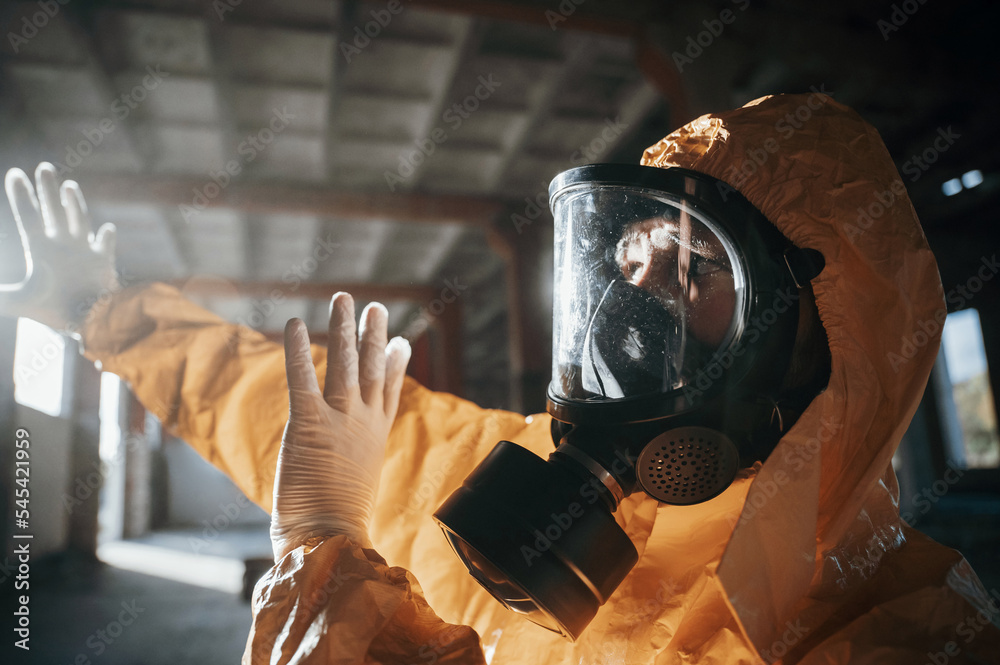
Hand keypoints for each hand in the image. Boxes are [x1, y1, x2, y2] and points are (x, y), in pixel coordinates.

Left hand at [2, 163, 116, 333]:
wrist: (84, 324)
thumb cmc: (53, 311)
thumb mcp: (17, 301)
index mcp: (41, 249)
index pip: (28, 216)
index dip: (22, 196)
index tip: (15, 174)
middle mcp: (63, 246)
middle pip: (54, 211)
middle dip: (48, 190)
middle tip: (44, 167)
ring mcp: (84, 253)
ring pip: (78, 221)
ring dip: (74, 204)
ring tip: (69, 186)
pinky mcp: (104, 264)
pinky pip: (106, 246)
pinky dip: (106, 238)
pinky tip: (106, 229)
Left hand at [270, 292, 410, 560]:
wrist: (329, 537)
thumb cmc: (338, 521)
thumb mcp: (358, 482)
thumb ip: (356, 460)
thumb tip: (354, 457)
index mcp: (376, 436)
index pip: (389, 390)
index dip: (395, 363)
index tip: (401, 341)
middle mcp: (362, 421)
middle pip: (372, 367)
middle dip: (373, 334)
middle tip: (376, 307)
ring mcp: (339, 420)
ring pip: (344, 362)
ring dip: (343, 328)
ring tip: (344, 298)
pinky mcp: (309, 424)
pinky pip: (302, 378)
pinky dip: (297, 349)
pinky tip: (294, 324)